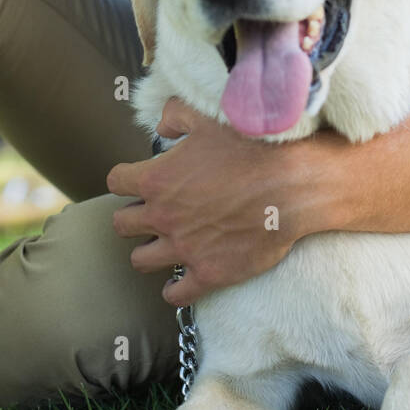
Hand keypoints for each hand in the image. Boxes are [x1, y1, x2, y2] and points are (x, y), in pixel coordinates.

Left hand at [108, 98, 332, 303]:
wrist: (293, 183)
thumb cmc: (252, 146)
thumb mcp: (208, 116)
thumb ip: (176, 115)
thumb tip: (162, 124)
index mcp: (157, 178)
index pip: (116, 182)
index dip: (127, 179)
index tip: (139, 180)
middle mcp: (163, 216)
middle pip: (122, 225)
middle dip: (133, 217)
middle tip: (153, 212)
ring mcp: (185, 248)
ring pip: (141, 260)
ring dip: (149, 251)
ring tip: (163, 245)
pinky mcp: (210, 273)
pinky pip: (176, 294)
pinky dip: (175, 290)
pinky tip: (181, 282)